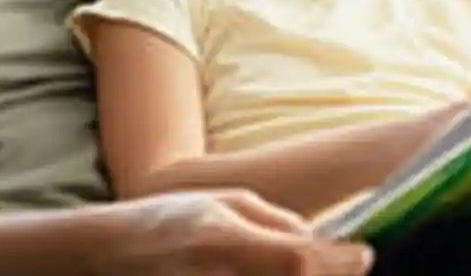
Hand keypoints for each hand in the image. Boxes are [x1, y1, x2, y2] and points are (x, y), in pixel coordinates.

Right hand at [99, 189, 373, 275]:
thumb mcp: (222, 202)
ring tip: (310, 266)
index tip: (364, 254)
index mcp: (224, 240)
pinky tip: (274, 272)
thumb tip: (321, 237)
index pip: (301, 260)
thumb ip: (274, 219)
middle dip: (330, 275)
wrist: (106, 253)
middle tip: (346, 263)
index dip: (342, 262)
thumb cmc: (166, 219)